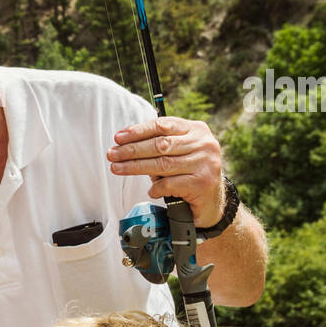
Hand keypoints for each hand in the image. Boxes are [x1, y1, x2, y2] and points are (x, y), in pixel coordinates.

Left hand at [107, 116, 224, 226]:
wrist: (213, 201)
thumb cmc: (189, 173)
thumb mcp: (179, 152)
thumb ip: (160, 144)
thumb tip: (123, 144)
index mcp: (196, 130)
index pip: (163, 125)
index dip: (138, 131)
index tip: (118, 138)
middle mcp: (204, 144)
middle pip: (160, 144)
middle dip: (132, 150)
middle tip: (112, 154)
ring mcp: (205, 163)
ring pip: (163, 164)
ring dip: (135, 167)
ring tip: (117, 168)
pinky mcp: (203, 183)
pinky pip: (170, 184)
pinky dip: (156, 187)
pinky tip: (151, 191)